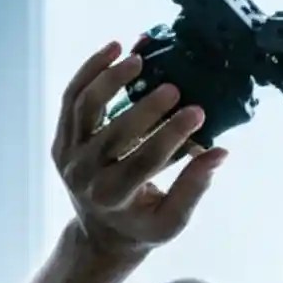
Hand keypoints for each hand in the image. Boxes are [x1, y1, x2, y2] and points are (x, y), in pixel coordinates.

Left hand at [51, 41, 228, 257]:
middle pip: (114, 134)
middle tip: (175, 88)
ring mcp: (69, 153)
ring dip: (110, 79)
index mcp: (113, 197)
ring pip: (84, 108)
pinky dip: (90, 71)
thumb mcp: (172, 220)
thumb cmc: (143, 224)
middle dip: (146, 108)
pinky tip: (113, 49)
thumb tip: (220, 152)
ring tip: (138, 59)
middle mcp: (84, 175)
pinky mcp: (63, 137)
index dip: (172, 135)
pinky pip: (72, 98)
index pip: (144, 161)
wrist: (100, 233)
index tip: (198, 111)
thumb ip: (194, 187)